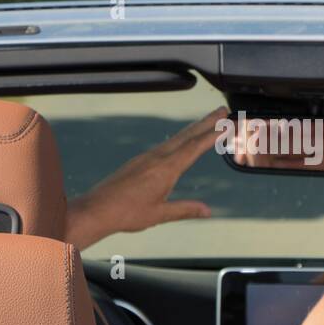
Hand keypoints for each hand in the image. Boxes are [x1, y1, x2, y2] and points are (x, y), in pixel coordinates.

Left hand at [65, 106, 227, 248]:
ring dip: (193, 128)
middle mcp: (157, 157)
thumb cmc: (127, 213)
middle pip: (187, 135)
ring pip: (176, 139)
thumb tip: (207, 211)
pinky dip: (179, 139)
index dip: (212, 134)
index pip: (194, 147)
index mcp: (165, 168)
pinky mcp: (139, 161)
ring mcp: (147, 157)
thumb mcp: (160, 214)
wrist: (96, 209)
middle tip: (222, 110)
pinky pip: (165, 145)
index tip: (227, 122)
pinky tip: (181, 141)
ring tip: (208, 121)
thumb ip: (185, 209)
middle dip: (206, 122)